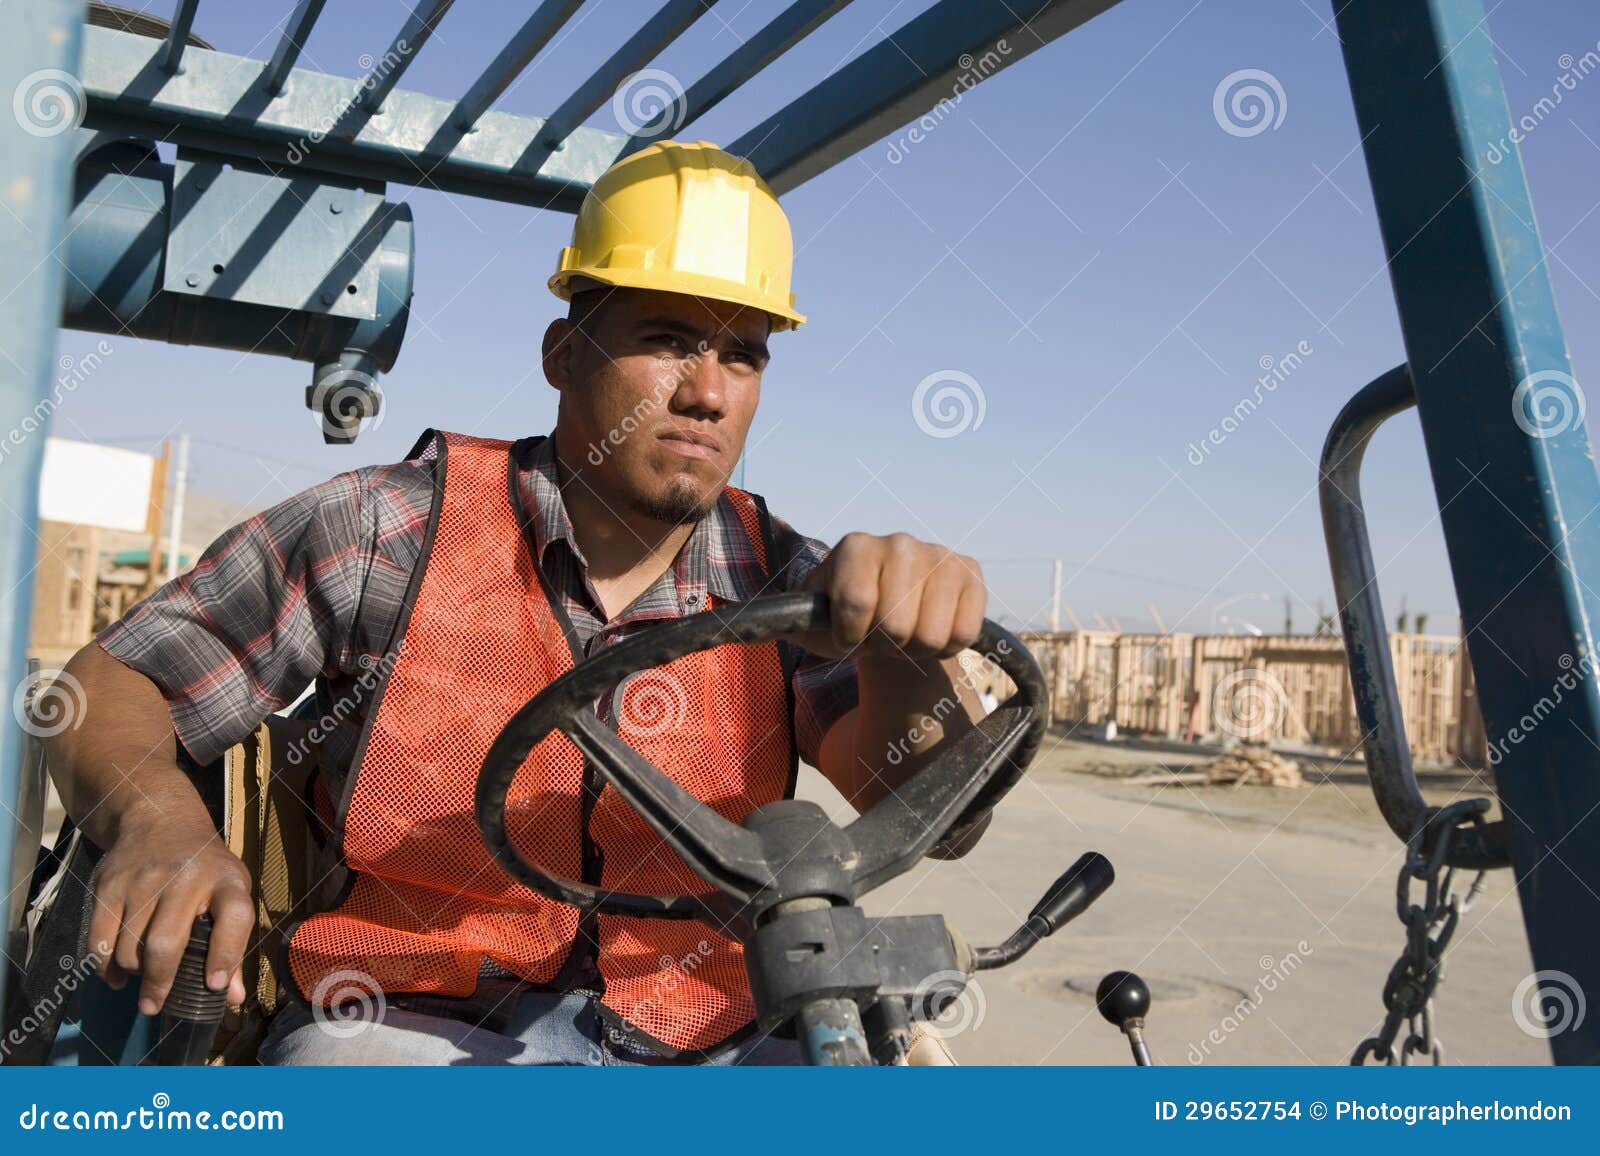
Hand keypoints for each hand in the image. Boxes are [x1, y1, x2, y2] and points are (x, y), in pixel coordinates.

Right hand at [88, 805, 254, 1014]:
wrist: (160, 819)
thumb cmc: (204, 866)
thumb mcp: (230, 890)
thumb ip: (233, 942)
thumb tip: (230, 997)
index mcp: (225, 880)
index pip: (233, 917)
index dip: (226, 955)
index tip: (213, 986)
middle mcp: (185, 878)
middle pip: (166, 942)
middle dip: (159, 983)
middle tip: (154, 1006)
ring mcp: (143, 880)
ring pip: (129, 946)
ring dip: (132, 972)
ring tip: (140, 978)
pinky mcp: (110, 884)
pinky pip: (100, 939)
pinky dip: (104, 965)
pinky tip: (115, 974)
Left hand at [796, 532, 985, 661]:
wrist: (888, 614)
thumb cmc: (843, 619)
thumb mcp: (811, 619)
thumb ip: (782, 622)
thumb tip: (746, 627)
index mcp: (856, 546)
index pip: (856, 603)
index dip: (849, 636)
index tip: (845, 635)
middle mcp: (900, 542)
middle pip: (895, 624)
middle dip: (883, 646)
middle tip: (878, 637)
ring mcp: (940, 554)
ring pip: (929, 635)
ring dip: (913, 650)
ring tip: (902, 636)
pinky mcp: (971, 573)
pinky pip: (962, 633)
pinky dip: (943, 649)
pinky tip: (930, 630)